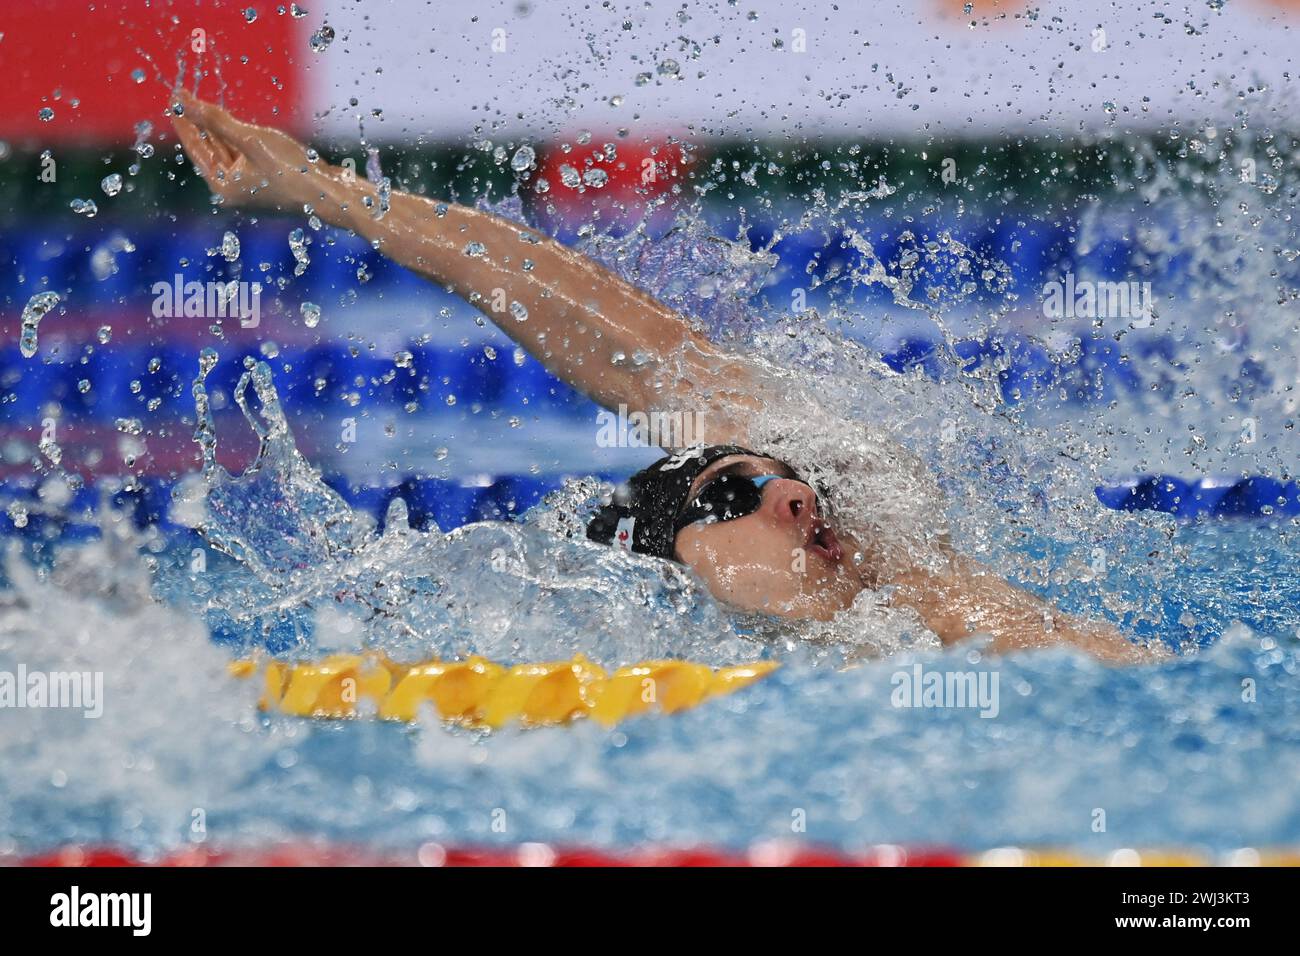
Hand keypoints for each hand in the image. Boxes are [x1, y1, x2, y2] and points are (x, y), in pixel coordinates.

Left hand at [171, 91, 324, 210]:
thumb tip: (182, 102)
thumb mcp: (251, 139)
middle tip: (185, 99)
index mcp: (223, 188)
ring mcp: (250, 194)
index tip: (175, 97)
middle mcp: (233, 195)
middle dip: (200, 126)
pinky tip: (235, 130)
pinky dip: (238, 145)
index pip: (196, 148)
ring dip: (219, 134)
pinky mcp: (266, 190)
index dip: (184, 120)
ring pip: (229, 158)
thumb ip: (216, 120)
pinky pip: (245, 163)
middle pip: (211, 153)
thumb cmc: (293, 169)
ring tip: (206, 111)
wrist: (332, 195)